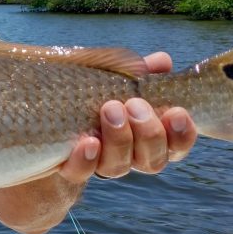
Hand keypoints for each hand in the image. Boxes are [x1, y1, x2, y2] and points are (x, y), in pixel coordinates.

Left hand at [58, 52, 197, 184]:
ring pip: (119, 167)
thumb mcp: (116, 77)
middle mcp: (129, 156)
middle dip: (148, 133)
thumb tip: (163, 61)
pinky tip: (88, 142)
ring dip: (119, 139)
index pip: (177, 145)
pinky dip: (86, 159)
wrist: (50, 114)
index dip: (182, 134)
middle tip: (135, 104)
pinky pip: (81, 172)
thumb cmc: (93, 92)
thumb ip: (140, 72)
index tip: (176, 111)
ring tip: (111, 109)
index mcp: (148, 137)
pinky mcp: (71, 167)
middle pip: (152, 161)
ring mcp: (100, 164)